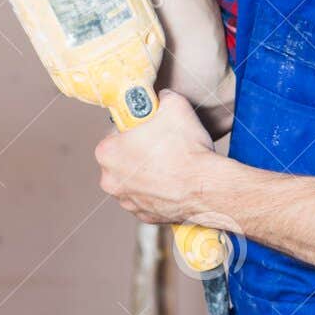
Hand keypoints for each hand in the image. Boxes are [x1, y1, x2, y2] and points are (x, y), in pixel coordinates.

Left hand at [94, 89, 215, 223]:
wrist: (207, 187)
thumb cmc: (186, 149)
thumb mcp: (174, 105)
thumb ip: (161, 98)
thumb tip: (162, 98)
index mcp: (107, 152)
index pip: (116, 132)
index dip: (136, 127)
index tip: (150, 128)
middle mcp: (110, 180)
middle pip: (123, 158)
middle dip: (140, 152)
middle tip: (163, 145)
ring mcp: (127, 201)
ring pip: (135, 180)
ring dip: (148, 173)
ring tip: (173, 165)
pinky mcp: (144, 216)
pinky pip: (148, 199)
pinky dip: (159, 192)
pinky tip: (175, 183)